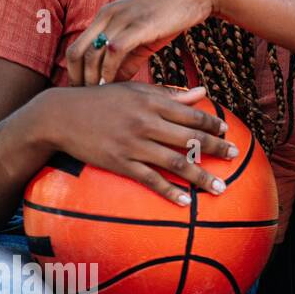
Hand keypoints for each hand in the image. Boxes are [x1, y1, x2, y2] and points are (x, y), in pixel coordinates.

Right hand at [33, 83, 238, 205]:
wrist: (60, 115)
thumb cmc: (103, 100)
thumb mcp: (137, 91)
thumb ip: (171, 94)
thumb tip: (203, 93)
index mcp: (152, 103)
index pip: (192, 115)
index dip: (212, 124)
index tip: (227, 131)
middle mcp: (146, 123)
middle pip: (190, 139)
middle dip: (216, 148)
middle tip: (235, 156)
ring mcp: (133, 145)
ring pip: (175, 162)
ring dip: (201, 176)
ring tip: (220, 188)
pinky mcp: (119, 163)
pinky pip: (149, 180)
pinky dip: (169, 191)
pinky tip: (185, 202)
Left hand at [66, 0, 221, 85]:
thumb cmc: (172, 14)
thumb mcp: (145, 36)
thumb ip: (130, 58)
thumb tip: (117, 80)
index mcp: (105, 16)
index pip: (76, 48)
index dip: (75, 73)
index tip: (84, 92)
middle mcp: (106, 16)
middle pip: (75, 53)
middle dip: (78, 79)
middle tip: (88, 99)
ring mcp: (121, 20)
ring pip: (92, 55)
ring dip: (93, 79)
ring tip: (101, 97)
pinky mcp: (138, 26)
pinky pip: (113, 52)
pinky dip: (110, 71)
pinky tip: (117, 85)